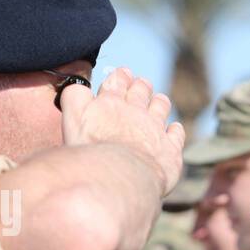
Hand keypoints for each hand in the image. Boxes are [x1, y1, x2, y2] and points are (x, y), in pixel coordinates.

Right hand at [59, 67, 185, 194]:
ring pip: (161, 106)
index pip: (118, 80)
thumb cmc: (93, 150)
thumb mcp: (73, 118)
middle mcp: (136, 111)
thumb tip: (78, 85)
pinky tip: (173, 130)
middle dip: (141, 85)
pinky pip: (176, 133)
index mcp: (111, 102)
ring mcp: (155, 129)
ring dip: (159, 102)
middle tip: (142, 84)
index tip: (123, 73)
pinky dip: (175, 130)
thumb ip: (75, 97)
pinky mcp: (170, 148)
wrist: (121, 176)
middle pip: (141, 90)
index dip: (121, 75)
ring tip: (159, 101)